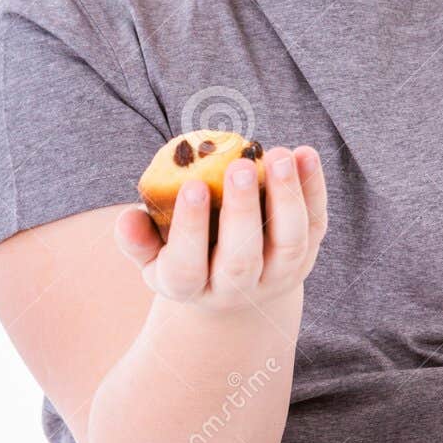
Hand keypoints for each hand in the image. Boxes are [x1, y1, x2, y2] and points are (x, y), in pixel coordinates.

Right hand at [114, 146, 326, 309]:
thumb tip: (127, 217)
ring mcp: (276, 276)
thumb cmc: (184, 255)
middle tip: (240, 166)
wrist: (234, 288)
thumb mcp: (153, 254)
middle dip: (243, 211)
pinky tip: (305, 153)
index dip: (189, 229)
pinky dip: (314, 190)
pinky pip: (314, 225)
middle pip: (242, 259)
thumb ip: (138, 237)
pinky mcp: (306, 257)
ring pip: (289, 244)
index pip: (187, 266)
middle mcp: (236, 289)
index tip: (191, 186)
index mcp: (190, 287)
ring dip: (286, 198)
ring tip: (278, 155)